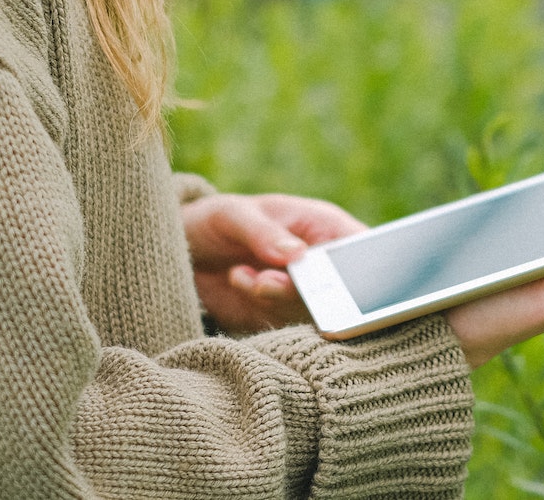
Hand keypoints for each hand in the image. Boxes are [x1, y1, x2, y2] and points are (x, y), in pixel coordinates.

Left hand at [183, 193, 365, 333]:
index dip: (358, 268)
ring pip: (312, 314)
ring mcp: (303, 295)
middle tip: (264, 280)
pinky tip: (237, 279)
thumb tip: (297, 254)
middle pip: (342, 292)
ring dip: (273, 298)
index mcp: (325, 228)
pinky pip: (284, 328)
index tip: (323, 276)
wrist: (182, 254)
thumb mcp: (235, 216)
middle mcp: (322, 264)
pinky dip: (258, 309)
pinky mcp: (282, 319)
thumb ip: (264, 234)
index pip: (361, 251)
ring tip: (241, 273)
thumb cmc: (216, 221)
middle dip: (302, 291)